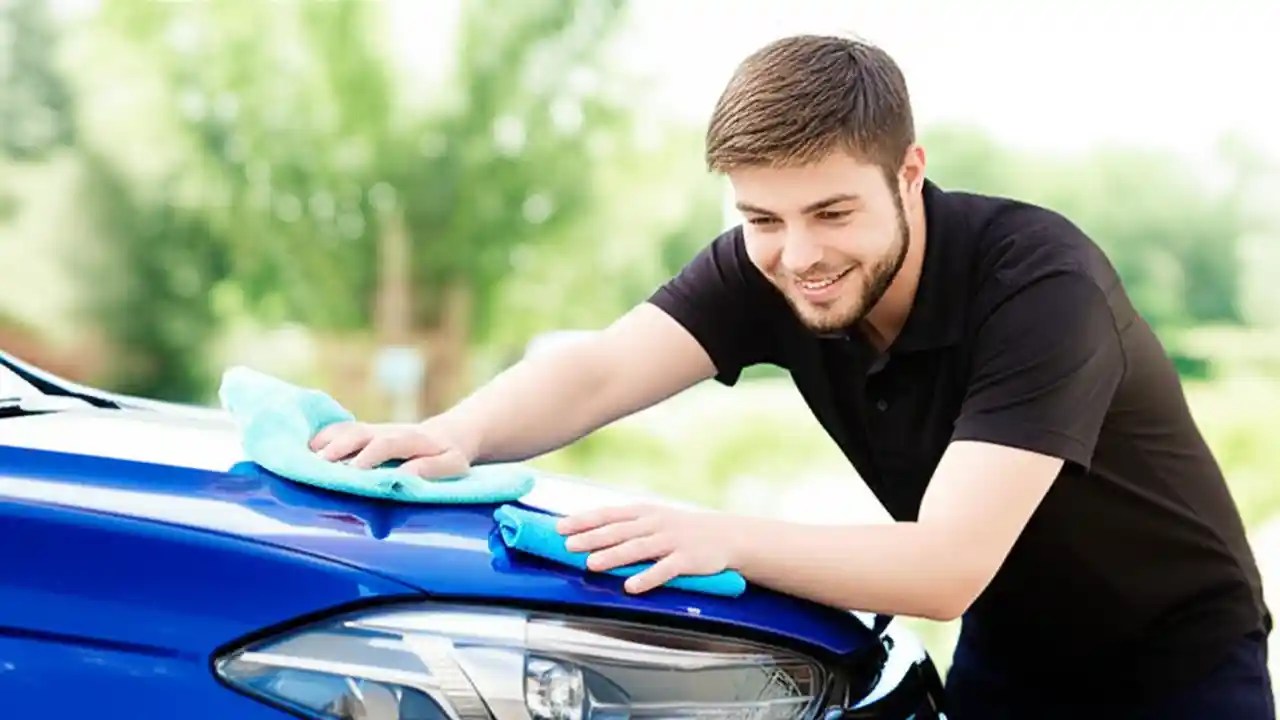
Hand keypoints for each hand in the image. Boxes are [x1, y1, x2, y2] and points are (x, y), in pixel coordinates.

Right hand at [308, 420, 471, 478]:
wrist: (448, 434)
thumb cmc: (450, 456)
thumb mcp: (452, 465)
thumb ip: (431, 469)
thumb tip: (404, 478)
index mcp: (412, 438)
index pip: (387, 443)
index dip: (369, 456)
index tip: (353, 471)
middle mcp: (388, 431)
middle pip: (358, 433)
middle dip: (338, 448)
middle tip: (319, 465)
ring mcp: (373, 431)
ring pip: (345, 430)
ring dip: (324, 443)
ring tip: (304, 457)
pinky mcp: (364, 434)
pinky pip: (339, 431)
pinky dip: (321, 438)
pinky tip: (304, 451)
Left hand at [557, 504, 743, 593]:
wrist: (725, 535)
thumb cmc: (681, 530)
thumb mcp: (654, 519)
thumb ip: (626, 526)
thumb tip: (589, 533)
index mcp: (645, 512)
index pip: (609, 514)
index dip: (584, 520)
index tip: (560, 527)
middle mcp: (656, 524)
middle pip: (619, 531)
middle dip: (593, 538)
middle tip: (569, 545)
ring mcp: (672, 541)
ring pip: (638, 549)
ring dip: (614, 556)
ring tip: (592, 564)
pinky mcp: (687, 560)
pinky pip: (664, 570)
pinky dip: (647, 578)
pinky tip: (631, 586)